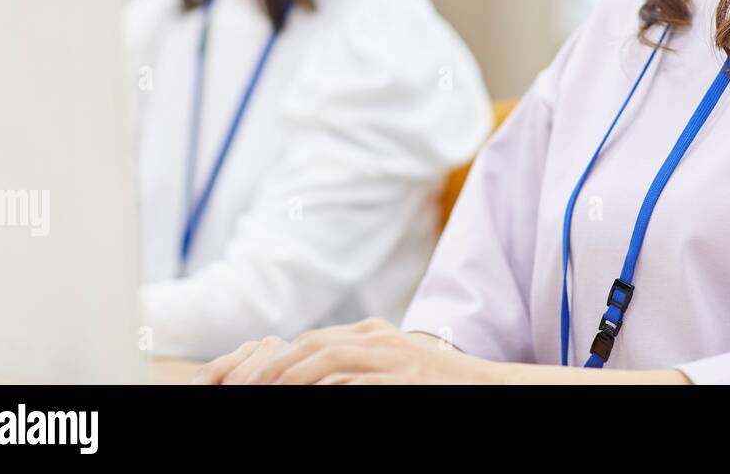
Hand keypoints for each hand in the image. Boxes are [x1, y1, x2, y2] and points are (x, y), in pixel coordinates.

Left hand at [190, 318, 499, 384]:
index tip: (236, 381)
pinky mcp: (406, 376)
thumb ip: (358, 368)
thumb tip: (310, 378)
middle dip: (267, 368)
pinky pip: (356, 378)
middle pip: (309, 345)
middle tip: (235, 389)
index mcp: (373, 334)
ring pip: (326, 358)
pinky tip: (303, 396)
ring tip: (258, 393)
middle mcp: (380, 338)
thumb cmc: (440, 386)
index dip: (268, 360)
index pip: (307, 341)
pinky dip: (325, 386)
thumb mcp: (396, 369)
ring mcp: (394, 356)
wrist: (494, 388)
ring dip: (286, 376)